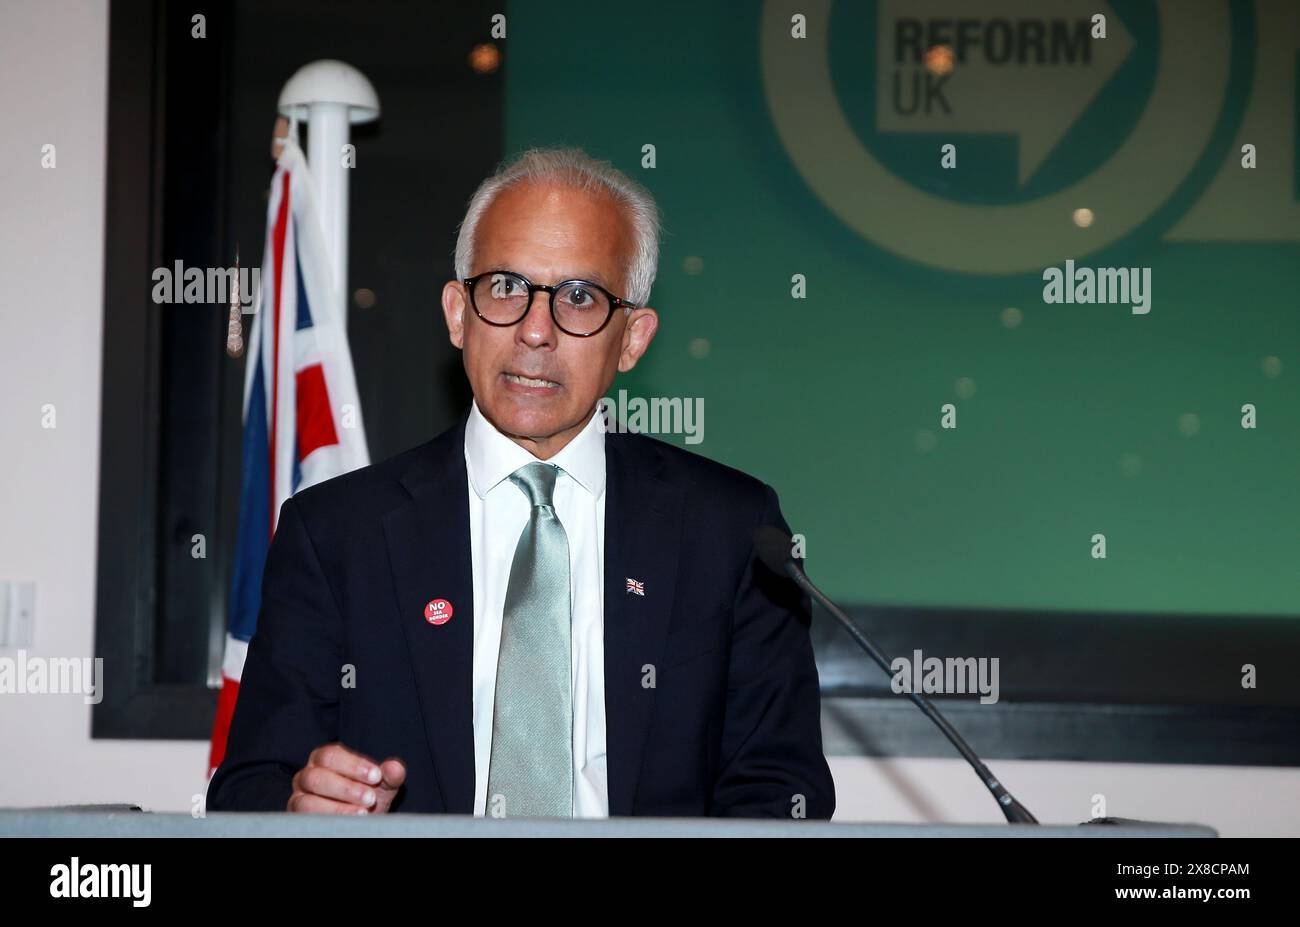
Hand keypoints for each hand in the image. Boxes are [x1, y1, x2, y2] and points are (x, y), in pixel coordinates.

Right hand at [287, 742, 405, 813]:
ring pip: (306, 802)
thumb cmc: (367, 797)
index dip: (353, 765)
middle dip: (346, 788)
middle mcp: (307, 776)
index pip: (331, 755)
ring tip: (362, 814)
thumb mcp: (381, 786)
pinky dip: (327, 822)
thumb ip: (389, 775)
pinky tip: (349, 824)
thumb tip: (395, 767)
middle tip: (370, 798)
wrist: (359, 820)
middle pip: (316, 777)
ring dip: (336, 809)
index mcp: (324, 760)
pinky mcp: (297, 819)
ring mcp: (298, 799)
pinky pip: (305, 821)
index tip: (376, 776)